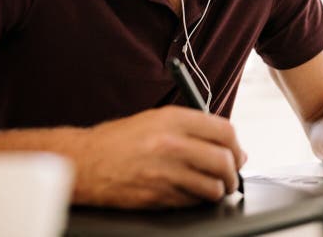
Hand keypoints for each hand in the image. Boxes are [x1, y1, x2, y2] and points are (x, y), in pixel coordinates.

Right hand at [74, 106, 245, 207]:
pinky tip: (190, 194)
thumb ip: (192, 128)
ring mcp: (165, 172)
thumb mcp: (156, 119)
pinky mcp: (157, 196)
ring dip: (218, 190)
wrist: (85, 162)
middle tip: (232, 176)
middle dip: (233, 172)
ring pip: (212, 186)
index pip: (224, 131)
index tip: (237, 152)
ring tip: (213, 187)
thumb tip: (227, 144)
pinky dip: (197, 200)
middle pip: (224, 161)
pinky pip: (192, 202)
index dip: (236, 145)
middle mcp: (171, 144)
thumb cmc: (120, 140)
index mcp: (174, 120)